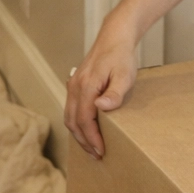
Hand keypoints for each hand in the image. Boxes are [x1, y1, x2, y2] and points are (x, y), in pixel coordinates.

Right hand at [64, 22, 140, 157]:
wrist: (114, 36)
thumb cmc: (121, 56)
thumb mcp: (125, 75)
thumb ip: (114, 93)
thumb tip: (101, 107)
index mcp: (86, 86)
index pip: (84, 120)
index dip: (92, 138)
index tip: (101, 151)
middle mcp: (75, 87)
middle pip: (73, 121)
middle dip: (84, 141)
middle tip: (97, 156)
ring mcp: (72, 85)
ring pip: (69, 116)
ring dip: (78, 134)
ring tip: (92, 147)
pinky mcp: (74, 84)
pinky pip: (70, 109)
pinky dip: (76, 123)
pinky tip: (86, 130)